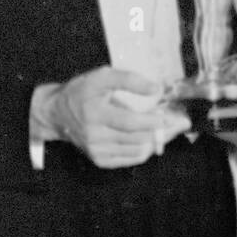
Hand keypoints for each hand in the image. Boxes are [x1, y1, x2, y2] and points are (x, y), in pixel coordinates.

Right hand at [40, 67, 189, 168]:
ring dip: (157, 140)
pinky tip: (151, 138)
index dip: (151, 121)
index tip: (168, 116)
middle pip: (137, 138)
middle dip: (162, 130)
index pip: (128, 122)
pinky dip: (145, 149)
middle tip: (180, 122)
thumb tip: (155, 89)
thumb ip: (128, 80)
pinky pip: (131, 159)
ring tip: (169, 129)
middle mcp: (95, 136)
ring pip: (137, 150)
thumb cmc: (81, 92)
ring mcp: (97, 151)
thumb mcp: (101, 77)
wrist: (56, 114)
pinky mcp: (99, 160)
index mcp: (94, 113)